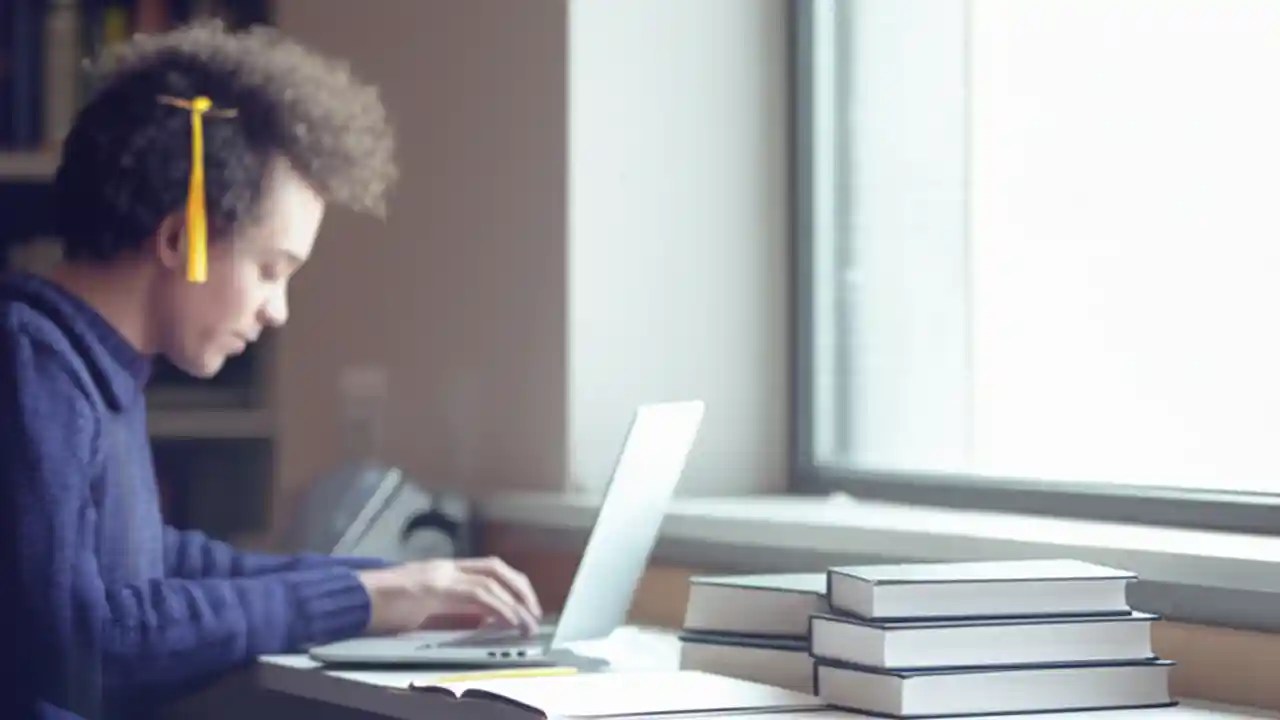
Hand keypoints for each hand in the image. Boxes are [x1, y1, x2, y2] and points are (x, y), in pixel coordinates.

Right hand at [357, 556, 542, 635]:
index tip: (525, 603)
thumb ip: (451, 608)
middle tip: (534, 611)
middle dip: (520, 588)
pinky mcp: (434, 588)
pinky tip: (507, 620)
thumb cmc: (379, 606)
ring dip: (514, 603)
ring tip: (526, 623)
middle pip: (496, 567)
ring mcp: (440, 575)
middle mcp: (445, 567)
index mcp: (443, 570)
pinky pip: (476, 595)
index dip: (511, 583)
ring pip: (491, 581)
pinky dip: (498, 608)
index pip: (487, 568)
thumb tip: (480, 619)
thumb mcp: (422, 607)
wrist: (351, 599)